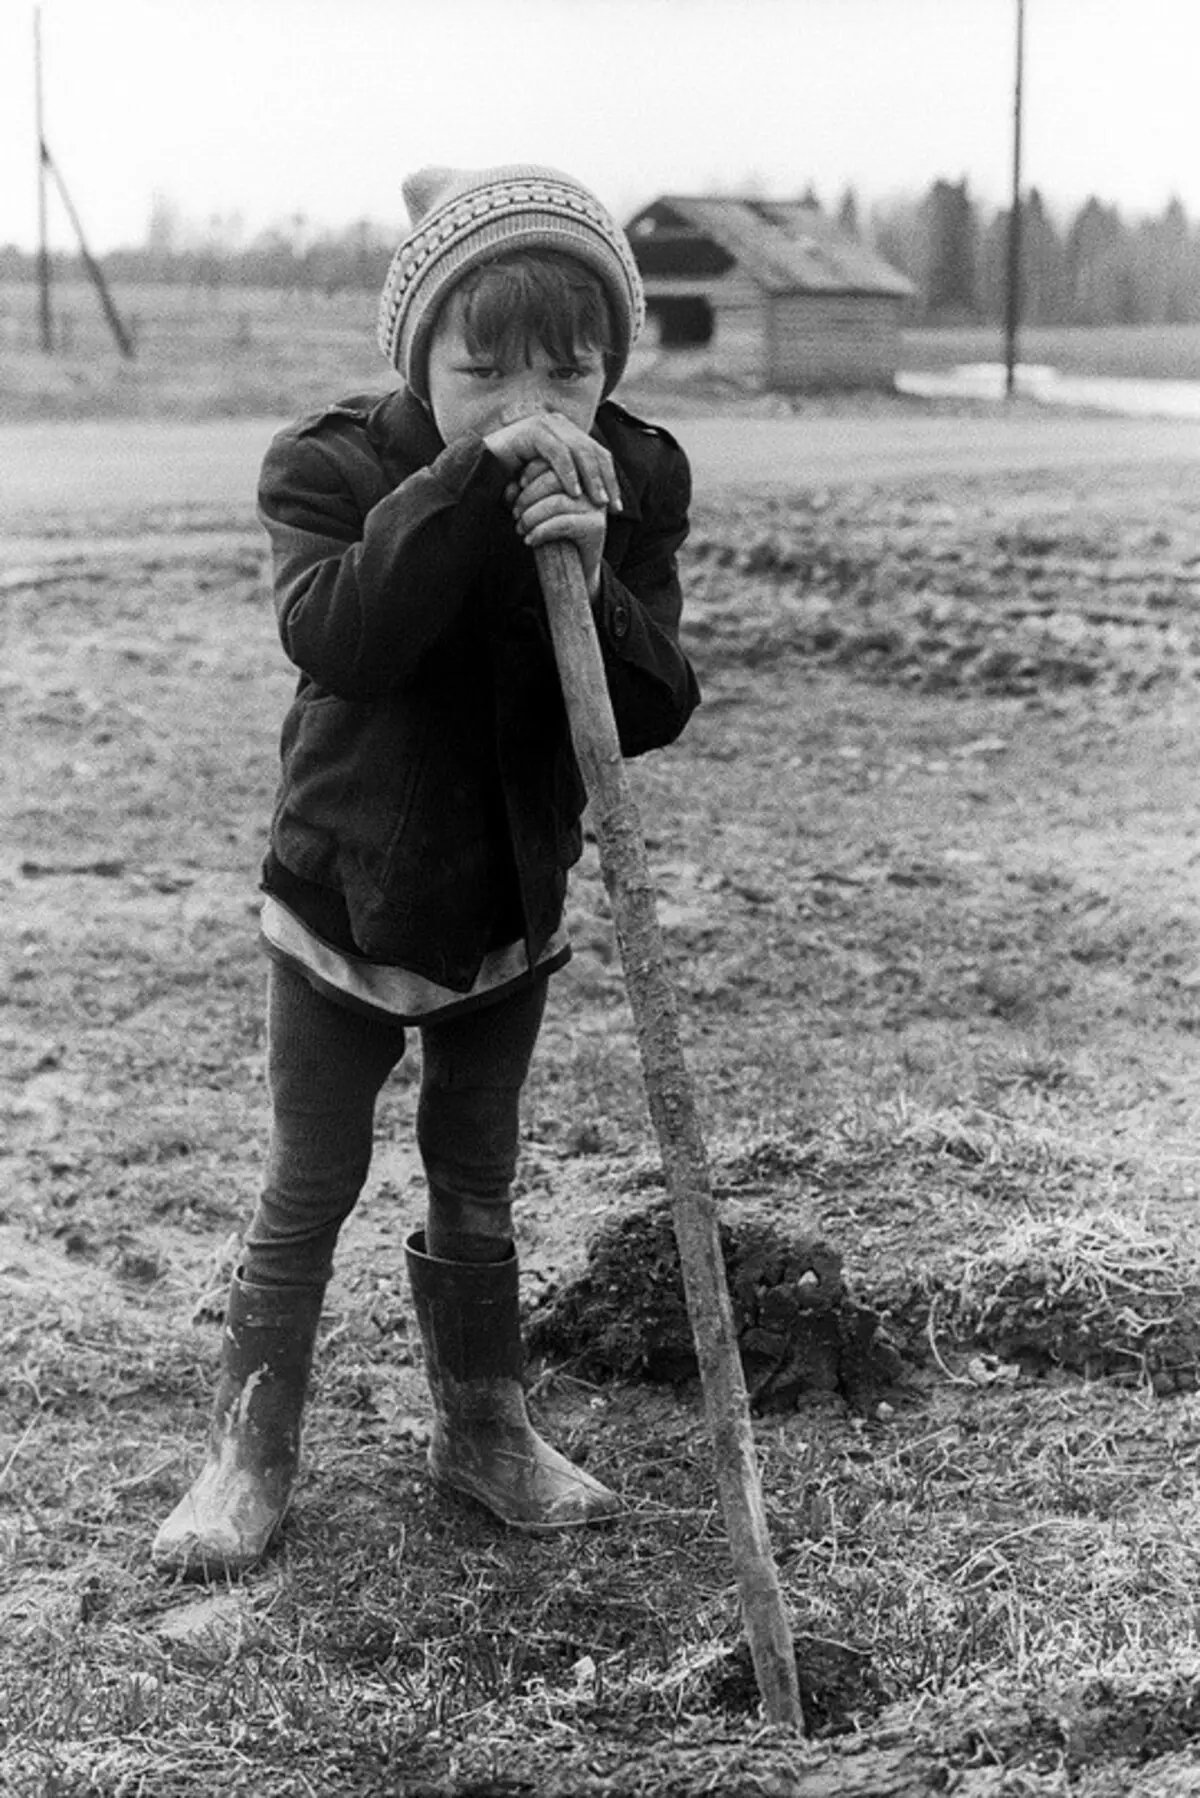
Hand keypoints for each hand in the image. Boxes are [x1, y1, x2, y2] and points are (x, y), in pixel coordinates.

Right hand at [484, 412, 620, 512]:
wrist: (481, 473)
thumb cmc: (514, 481)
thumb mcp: (549, 483)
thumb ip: (571, 483)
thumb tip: (600, 500)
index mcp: (567, 434)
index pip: (597, 453)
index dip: (609, 478)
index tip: (616, 506)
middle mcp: (559, 425)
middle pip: (592, 450)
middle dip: (604, 480)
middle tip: (609, 505)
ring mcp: (546, 424)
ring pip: (578, 450)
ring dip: (590, 477)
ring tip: (595, 500)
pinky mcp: (532, 431)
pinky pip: (557, 452)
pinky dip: (567, 472)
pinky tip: (573, 491)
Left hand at [508, 459, 613, 597]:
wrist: (574, 571)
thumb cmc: (552, 536)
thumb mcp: (537, 509)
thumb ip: (526, 492)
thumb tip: (510, 488)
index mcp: (578, 475)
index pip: (554, 461)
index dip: (531, 471)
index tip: (517, 486)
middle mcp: (590, 488)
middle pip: (553, 479)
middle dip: (528, 496)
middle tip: (515, 514)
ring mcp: (595, 507)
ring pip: (556, 502)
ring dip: (531, 516)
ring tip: (521, 529)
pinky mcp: (596, 526)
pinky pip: (562, 523)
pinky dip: (541, 531)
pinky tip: (530, 541)